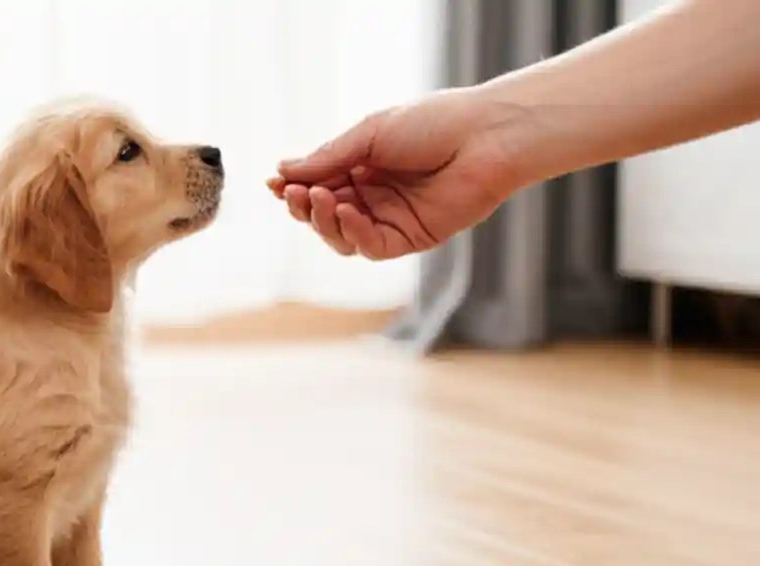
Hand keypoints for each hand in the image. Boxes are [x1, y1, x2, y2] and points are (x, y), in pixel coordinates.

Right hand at [269, 88, 531, 259]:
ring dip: (322, 221)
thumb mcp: (369, 134)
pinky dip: (352, 233)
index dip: (294, 187)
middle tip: (292, 194)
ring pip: (341, 236)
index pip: (318, 184)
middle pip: (324, 214)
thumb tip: (283, 170)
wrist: (486, 137)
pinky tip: (348, 213)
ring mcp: (391, 218)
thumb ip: (328, 158)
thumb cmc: (434, 124)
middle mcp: (375, 194)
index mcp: (364, 165)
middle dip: (303, 206)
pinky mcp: (411, 238)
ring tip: (318, 200)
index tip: (273, 183)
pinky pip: (370, 246)